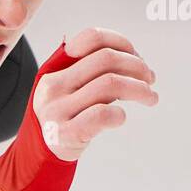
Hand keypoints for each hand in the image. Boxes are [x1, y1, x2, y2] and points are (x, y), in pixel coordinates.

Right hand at [33, 27, 157, 161]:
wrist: (41, 152)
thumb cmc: (65, 115)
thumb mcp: (67, 87)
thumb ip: (91, 69)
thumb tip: (136, 59)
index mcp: (54, 68)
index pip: (91, 38)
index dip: (121, 43)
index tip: (137, 57)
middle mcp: (53, 86)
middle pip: (106, 59)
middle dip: (137, 66)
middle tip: (150, 78)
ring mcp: (57, 110)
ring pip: (109, 84)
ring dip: (139, 89)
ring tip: (150, 97)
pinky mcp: (65, 133)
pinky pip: (102, 114)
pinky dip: (119, 114)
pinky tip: (121, 117)